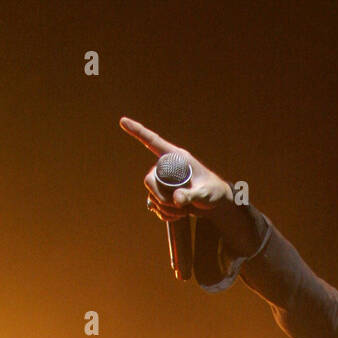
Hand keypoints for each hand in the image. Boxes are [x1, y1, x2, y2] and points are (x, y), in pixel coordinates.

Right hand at [119, 117, 233, 221]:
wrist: (215, 204)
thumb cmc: (214, 192)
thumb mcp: (205, 194)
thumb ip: (191, 195)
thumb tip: (176, 199)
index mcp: (177, 157)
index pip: (153, 142)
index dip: (137, 132)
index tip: (123, 121)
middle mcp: (167, 167)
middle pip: (149, 179)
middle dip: (160, 196)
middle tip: (177, 206)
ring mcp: (164, 182)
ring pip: (151, 195)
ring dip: (165, 208)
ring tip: (183, 211)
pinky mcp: (164, 194)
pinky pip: (155, 206)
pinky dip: (165, 214)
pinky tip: (178, 215)